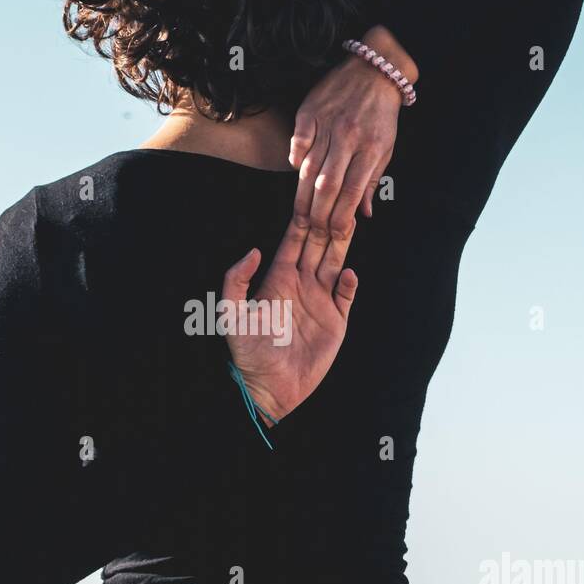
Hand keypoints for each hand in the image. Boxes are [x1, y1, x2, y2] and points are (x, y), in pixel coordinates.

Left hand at [221, 217, 357, 423]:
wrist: (267, 387)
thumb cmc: (247, 352)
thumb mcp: (231, 313)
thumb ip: (236, 280)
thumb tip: (255, 251)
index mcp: (278, 278)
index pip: (294, 241)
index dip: (302, 220)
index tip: (311, 196)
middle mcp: (302, 285)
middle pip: (319, 246)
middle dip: (327, 223)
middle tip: (338, 199)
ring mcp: (320, 302)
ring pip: (336, 264)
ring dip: (343, 245)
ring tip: (352, 223)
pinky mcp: (336, 322)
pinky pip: (346, 295)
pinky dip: (350, 283)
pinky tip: (349, 273)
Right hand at [289, 25, 418, 233]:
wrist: (374, 70)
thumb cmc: (381, 114)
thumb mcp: (386, 147)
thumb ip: (372, 181)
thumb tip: (363, 214)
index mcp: (370, 149)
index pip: (351, 192)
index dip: (341, 217)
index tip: (335, 234)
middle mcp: (347, 138)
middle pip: (326, 185)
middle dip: (317, 214)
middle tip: (311, 231)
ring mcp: (327, 124)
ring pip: (309, 168)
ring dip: (302, 195)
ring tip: (300, 214)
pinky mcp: (310, 111)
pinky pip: (298, 142)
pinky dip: (295, 159)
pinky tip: (296, 172)